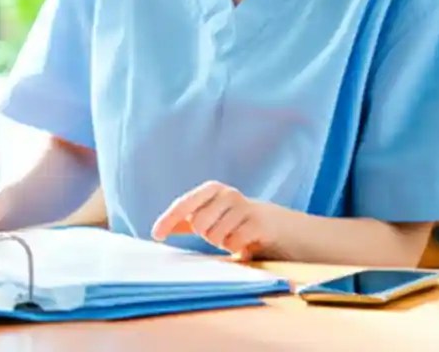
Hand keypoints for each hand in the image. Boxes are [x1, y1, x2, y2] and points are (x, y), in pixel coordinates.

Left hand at [150, 181, 281, 260]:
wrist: (283, 227)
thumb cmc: (240, 221)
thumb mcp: (213, 216)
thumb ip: (186, 220)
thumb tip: (158, 229)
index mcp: (212, 190)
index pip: (184, 204)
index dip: (168, 219)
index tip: (156, 235)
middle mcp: (228, 194)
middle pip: (199, 224)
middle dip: (207, 236)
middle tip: (222, 234)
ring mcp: (245, 207)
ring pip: (216, 236)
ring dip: (224, 243)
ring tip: (236, 236)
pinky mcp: (260, 224)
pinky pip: (234, 243)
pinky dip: (237, 248)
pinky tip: (247, 243)